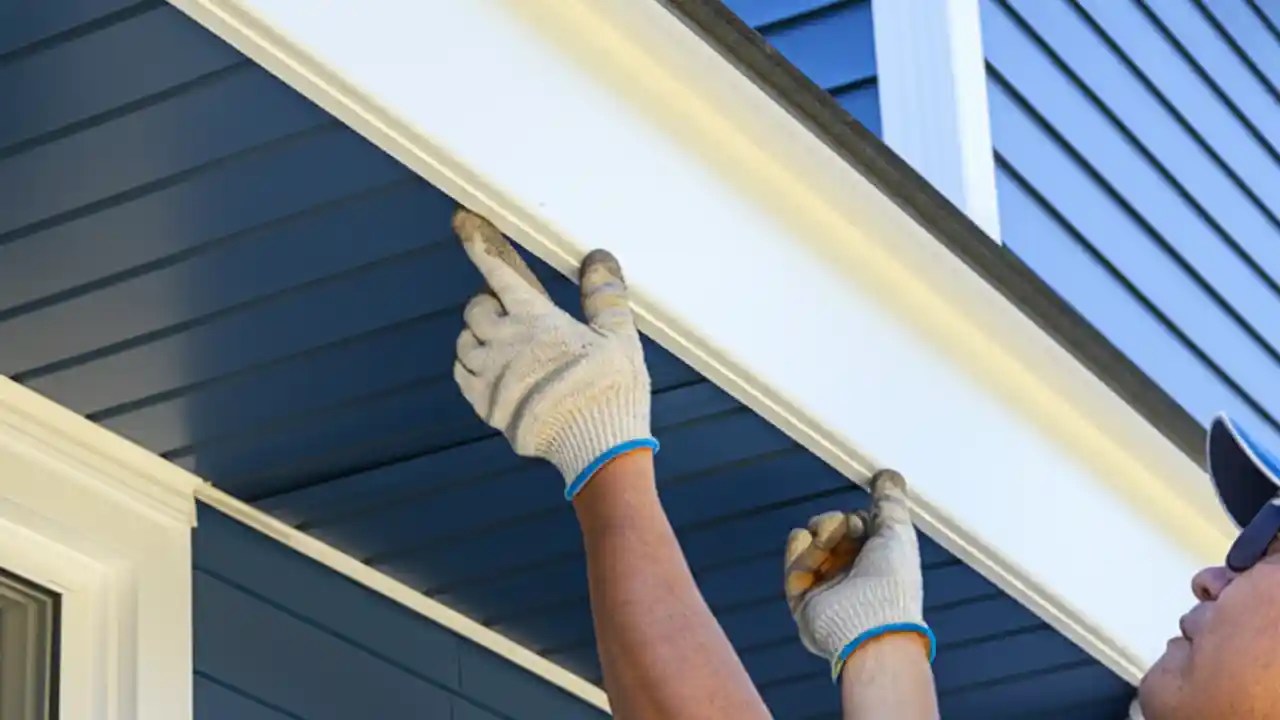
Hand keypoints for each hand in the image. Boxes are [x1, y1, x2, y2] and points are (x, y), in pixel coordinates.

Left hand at [451, 208, 656, 498]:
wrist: (597, 451)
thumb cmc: (612, 390)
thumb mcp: (619, 338)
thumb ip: (604, 295)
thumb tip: (599, 258)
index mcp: (536, 320)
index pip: (499, 271)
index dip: (480, 245)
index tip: (464, 223)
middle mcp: (505, 343)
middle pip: (476, 309)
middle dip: (488, 302)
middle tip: (510, 311)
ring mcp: (491, 377)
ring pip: (465, 343)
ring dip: (478, 336)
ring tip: (502, 342)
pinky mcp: (487, 407)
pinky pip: (463, 376)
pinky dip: (471, 367)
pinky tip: (491, 370)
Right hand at [784, 470, 933, 678]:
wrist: (868, 624)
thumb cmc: (891, 581)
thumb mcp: (898, 532)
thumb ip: (890, 502)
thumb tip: (888, 475)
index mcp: (879, 562)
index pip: (861, 525)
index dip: (860, 516)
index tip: (863, 517)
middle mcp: (853, 573)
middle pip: (835, 529)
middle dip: (837, 523)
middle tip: (847, 530)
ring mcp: (826, 582)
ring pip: (813, 538)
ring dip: (821, 532)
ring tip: (828, 544)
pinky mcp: (802, 592)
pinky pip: (794, 556)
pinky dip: (799, 545)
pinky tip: (809, 544)